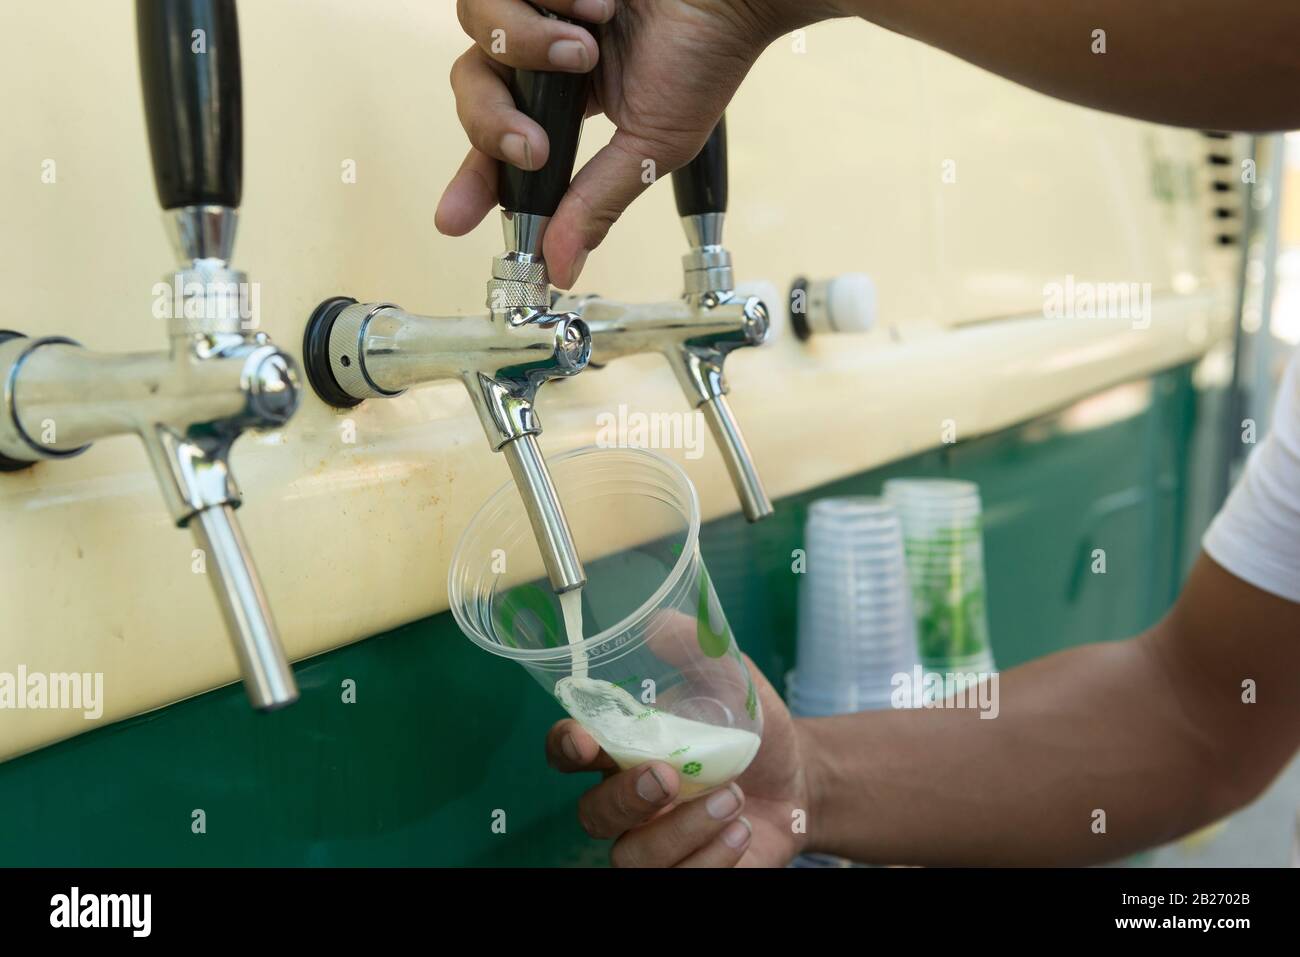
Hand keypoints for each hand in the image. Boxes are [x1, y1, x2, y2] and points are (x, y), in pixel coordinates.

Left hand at [437, 0, 821, 287]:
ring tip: (585, 47)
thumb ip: (598, 204)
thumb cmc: (706, 55)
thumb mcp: (650, 148)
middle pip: (469, 87)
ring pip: (477, 27)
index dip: (473, 180)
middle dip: (493, 123)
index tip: (453, 220)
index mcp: (565, 101)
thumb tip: (561, 267)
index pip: (497, 142)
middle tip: (536, 145)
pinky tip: (601, 4)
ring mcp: (539, 3)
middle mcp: (542, 50)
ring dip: (529, 45)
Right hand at [544, 656, 813, 866]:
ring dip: (682, 831)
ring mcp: (655, 843)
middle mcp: (628, 800)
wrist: (800, 779)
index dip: (566, 749)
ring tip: (734, 800)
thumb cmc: (751, 727)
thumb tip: (657, 624)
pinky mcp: (688, 872)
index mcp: (624, 748)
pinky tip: (741, 830)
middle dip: (627, 796)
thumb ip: (695, 647)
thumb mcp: (732, 678)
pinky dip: (711, 859)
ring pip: (634, 858)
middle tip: (671, 774)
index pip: (568, 753)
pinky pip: (679, 881)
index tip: (586, 743)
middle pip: (594, 814)